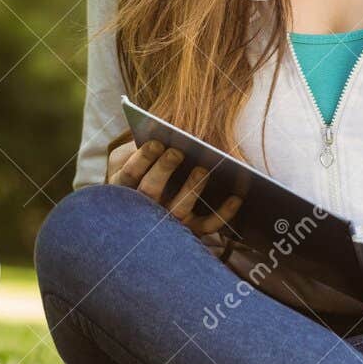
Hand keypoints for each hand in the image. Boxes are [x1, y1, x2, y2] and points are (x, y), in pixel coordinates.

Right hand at [106, 138, 242, 239]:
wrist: (147, 210)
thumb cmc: (143, 171)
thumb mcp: (131, 157)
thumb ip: (139, 147)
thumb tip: (160, 131)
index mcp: (125, 189)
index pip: (129, 175)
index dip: (142, 159)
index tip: (157, 142)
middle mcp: (144, 210)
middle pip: (150, 193)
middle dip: (163, 171)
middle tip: (177, 152)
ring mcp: (168, 224)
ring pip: (178, 211)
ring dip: (191, 190)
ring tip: (202, 169)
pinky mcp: (190, 232)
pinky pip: (207, 226)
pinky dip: (223, 214)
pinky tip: (237, 196)